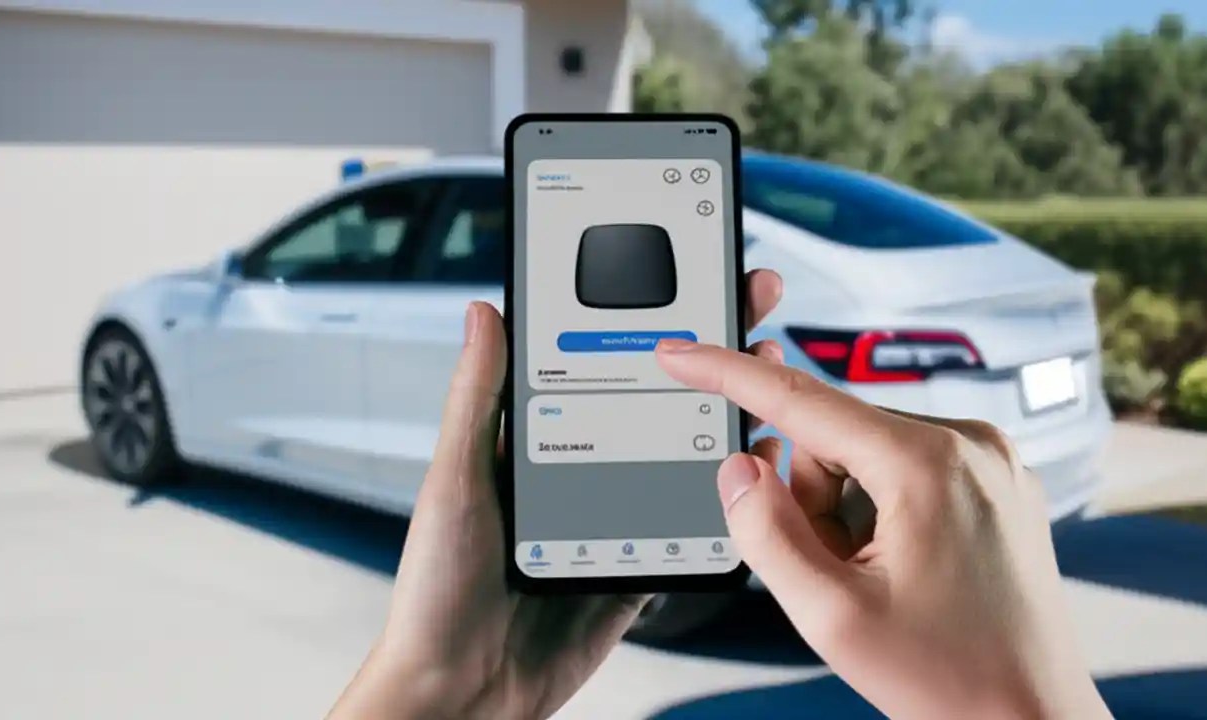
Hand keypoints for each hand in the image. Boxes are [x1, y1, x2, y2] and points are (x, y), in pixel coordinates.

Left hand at [328, 269, 782, 719]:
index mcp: (537, 442)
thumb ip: (478, 400)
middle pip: (657, 402)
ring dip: (729, 420)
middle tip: (753, 307)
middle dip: (709, 355)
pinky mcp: (637, 567)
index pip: (601, 365)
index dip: (645, 322)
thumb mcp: (456, 480)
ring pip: (685, 460)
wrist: (458, 690)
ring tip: (770, 380)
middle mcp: (582, 472)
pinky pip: (691, 529)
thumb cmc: (436, 587)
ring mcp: (615, 518)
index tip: (688, 277)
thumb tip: (482, 312)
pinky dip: (729, 501)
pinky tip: (759, 469)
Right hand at [654, 343, 1111, 719]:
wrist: (1030, 719)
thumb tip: (741, 468)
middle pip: (832, 438)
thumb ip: (767, 532)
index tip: (681, 354)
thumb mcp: (831, 615)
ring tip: (879, 578)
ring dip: (846, 510)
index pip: (801, 401)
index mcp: (927, 464)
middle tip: (840, 573)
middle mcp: (968, 443)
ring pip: (865, 454)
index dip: (728, 374)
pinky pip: (904, 468)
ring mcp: (988, 461)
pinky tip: (906, 565)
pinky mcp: (993, 481)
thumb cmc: (949, 678)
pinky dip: (880, 509)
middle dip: (812, 500)